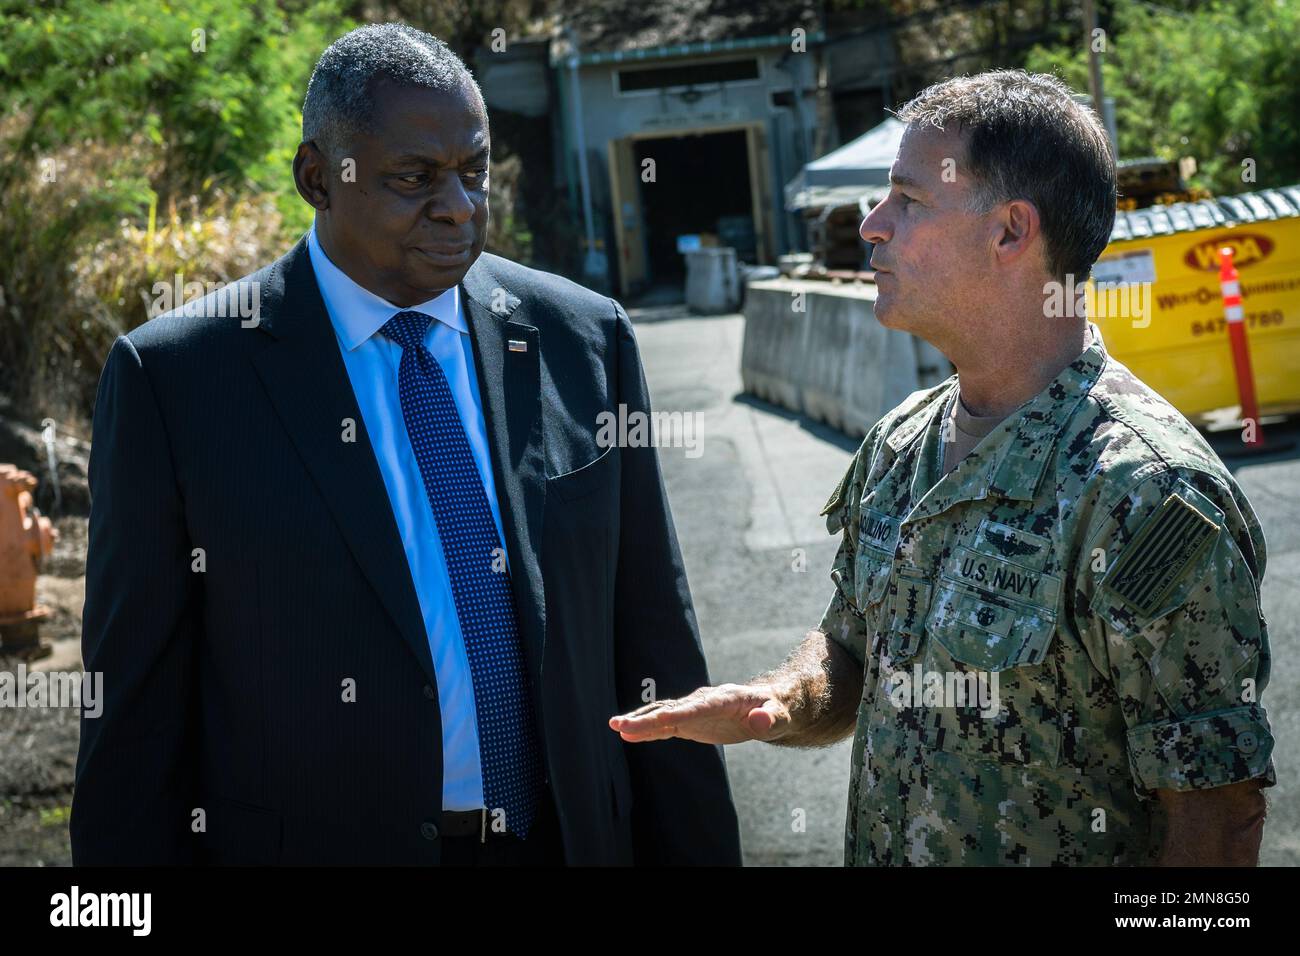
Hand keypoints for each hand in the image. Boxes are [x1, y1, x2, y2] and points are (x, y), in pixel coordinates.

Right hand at [608, 683, 791, 744]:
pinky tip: (629, 734)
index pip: (695, 708)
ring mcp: (695, 711)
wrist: (773, 705)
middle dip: (645, 718)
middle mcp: (704, 701)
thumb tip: (758, 721)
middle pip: (671, 710)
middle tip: (619, 724)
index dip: (674, 714)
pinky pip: (667, 725)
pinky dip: (648, 729)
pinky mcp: (693, 721)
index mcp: (723, 699)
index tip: (654, 721)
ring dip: (641, 721)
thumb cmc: (779, 710)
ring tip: (616, 726)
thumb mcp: (780, 716)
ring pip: (663, 714)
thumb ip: (770, 719)